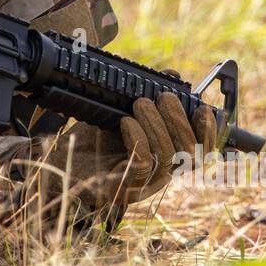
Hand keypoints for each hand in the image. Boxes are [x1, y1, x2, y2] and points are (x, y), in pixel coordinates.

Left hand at [24, 93, 219, 224]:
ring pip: (167, 157)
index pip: (201, 151)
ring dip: (156, 124)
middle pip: (189, 153)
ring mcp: (142, 185)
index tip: (202, 108)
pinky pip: (142, 165)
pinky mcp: (122, 189)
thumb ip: (148, 95)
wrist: (56, 163)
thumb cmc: (91, 140)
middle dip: (179, 120)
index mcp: (165, 157)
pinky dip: (138, 138)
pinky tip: (125, 122)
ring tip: (139, 103)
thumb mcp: (122, 112)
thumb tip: (173, 75)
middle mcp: (159, 174)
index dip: (209, 132)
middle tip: (162, 97)